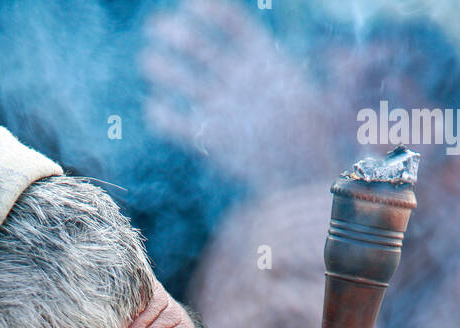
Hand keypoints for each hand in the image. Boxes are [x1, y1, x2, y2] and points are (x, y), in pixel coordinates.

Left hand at [140, 0, 333, 185]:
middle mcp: (241, 79)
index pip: (229, 20)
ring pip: (178, 78)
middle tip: (155, 28)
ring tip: (148, 61)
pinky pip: (174, 121)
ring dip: (158, 66)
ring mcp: (224, 108)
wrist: (303, 178)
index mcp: (266, 60)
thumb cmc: (310, 136)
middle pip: (195, 44)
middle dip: (170, 31)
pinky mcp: (212, 139)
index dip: (204, 9)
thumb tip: (294, 53)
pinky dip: (159, 114)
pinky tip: (153, 108)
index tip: (187, 5)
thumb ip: (291, 69)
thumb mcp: (310, 92)